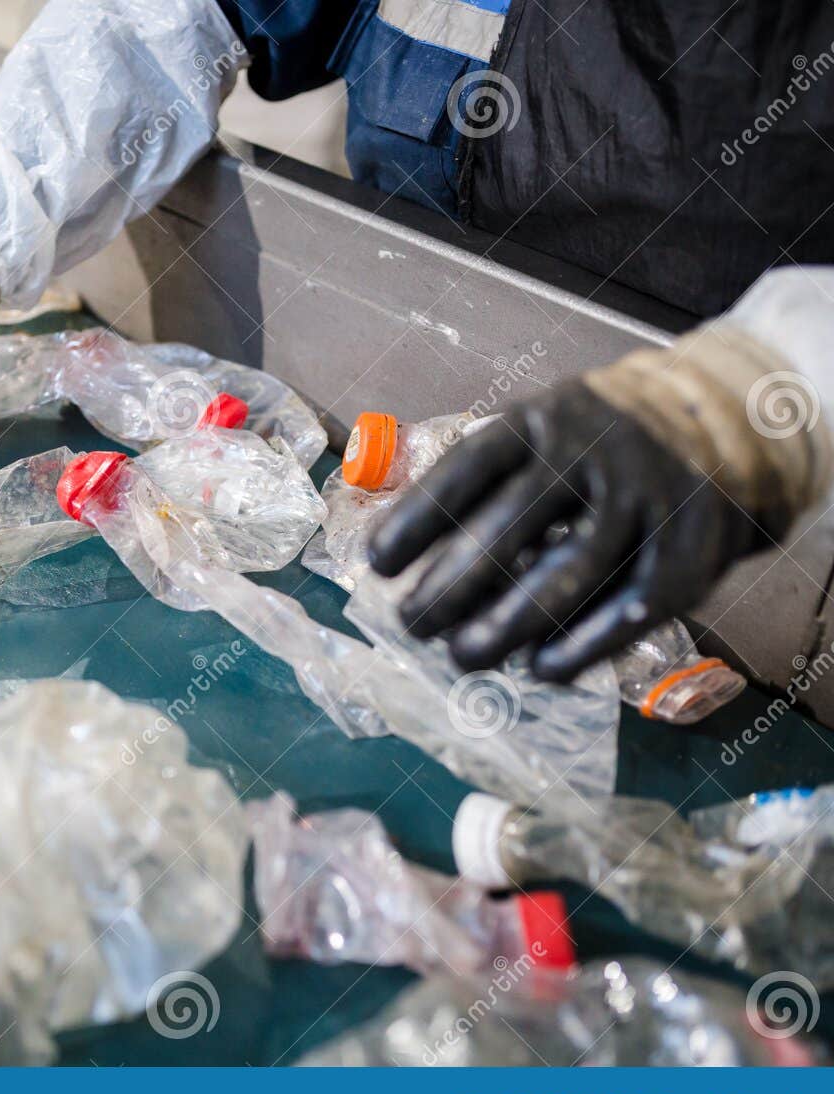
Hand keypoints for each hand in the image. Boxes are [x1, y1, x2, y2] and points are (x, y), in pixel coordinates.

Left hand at [367, 381, 764, 681]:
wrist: (717, 427)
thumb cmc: (589, 446)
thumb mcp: (536, 431)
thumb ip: (477, 479)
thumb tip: (394, 552)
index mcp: (540, 422)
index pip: (467, 469)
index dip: (417, 519)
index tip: (377, 564)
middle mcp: (592, 454)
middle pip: (509, 528)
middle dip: (451, 586)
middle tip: (412, 625)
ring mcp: (644, 501)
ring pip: (566, 574)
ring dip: (507, 624)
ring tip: (462, 657)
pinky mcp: (687, 550)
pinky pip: (628, 607)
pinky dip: (581, 645)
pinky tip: (539, 669)